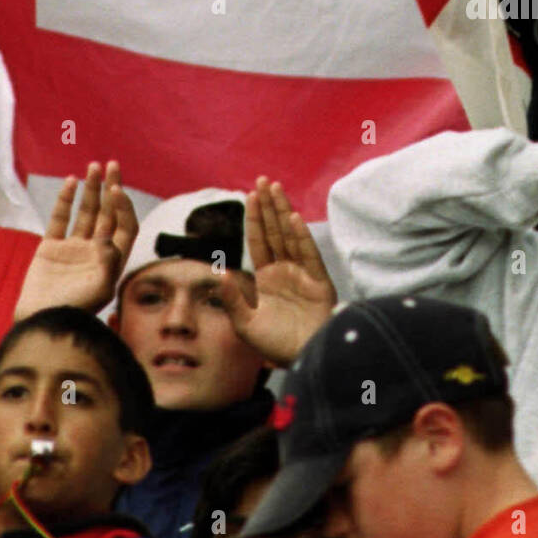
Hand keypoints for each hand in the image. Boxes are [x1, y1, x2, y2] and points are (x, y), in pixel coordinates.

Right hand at [14, 162, 137, 320]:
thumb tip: (110, 241)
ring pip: (86, 212)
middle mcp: (96, 250)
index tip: (117, 190)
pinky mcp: (50, 248)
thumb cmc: (74, 310)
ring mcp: (73, 247)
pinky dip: (65, 200)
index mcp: (113, 259)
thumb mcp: (100, 290)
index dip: (123, 207)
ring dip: (91, 189)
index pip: (125, 226)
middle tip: (113, 164)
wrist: (41, 322)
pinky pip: (60, 219)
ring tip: (93, 167)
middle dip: (111, 188)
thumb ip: (108, 264)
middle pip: (108, 213)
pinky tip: (71, 182)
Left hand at [219, 177, 336, 366]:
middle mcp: (284, 270)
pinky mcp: (318, 281)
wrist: (307, 358)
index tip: (250, 195)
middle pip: (275, 231)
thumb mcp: (245, 324)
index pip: (258, 241)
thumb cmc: (276, 345)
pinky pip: (308, 254)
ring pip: (290, 235)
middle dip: (268, 206)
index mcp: (266, 279)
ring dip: (283, 212)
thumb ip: (232, 298)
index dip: (254, 219)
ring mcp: (302, 273)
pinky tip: (293, 219)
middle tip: (263, 180)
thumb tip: (219, 273)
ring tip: (275, 188)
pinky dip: (301, 237)